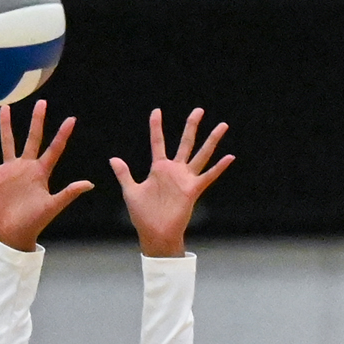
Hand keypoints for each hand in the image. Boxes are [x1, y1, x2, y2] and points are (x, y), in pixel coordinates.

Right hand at [0, 101, 92, 252]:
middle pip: (32, 138)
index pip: (54, 148)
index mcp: (41, 172)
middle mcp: (26, 167)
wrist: (14, 233)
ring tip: (5, 108)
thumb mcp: (53, 206)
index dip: (62, 134)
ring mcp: (10, 170)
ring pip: (8, 142)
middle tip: (41, 102)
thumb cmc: (35, 222)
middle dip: (37, 121)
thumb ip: (68, 193)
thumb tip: (89, 184)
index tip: (71, 118)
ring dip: (6, 126)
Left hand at [111, 108, 232, 257]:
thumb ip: (124, 174)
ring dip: (212, 140)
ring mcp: (185, 179)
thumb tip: (113, 158)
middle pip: (185, 142)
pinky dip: (219, 167)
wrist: (155, 233)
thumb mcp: (130, 191)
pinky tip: (229, 157)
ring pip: (201, 154)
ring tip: (222, 125)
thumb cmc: (143, 215)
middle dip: (192, 126)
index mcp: (159, 169)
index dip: (156, 127)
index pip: (158, 142)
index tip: (157, 111)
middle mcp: (174, 171)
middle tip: (198, 110)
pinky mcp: (193, 190)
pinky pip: (208, 176)